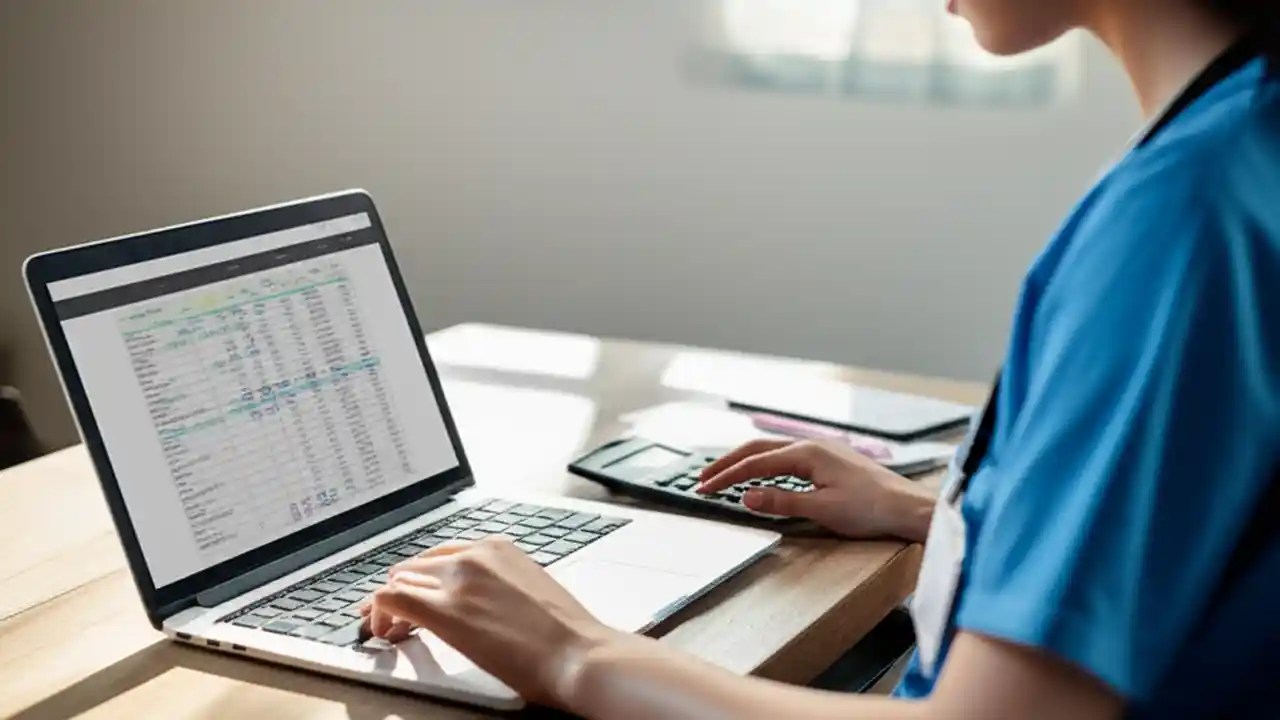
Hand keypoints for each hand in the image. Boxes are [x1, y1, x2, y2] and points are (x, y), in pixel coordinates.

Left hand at [362, 538, 624, 707]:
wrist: (577, 653)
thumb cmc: (565, 634)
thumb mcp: (530, 589)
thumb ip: (500, 586)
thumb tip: (481, 604)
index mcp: (496, 548)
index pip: (442, 555)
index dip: (422, 578)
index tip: (416, 598)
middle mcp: (473, 556)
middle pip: (415, 566)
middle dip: (400, 591)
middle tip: (393, 619)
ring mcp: (456, 581)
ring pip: (399, 581)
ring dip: (388, 605)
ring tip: (388, 630)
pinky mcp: (443, 611)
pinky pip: (391, 600)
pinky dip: (379, 614)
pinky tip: (385, 633)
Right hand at [697, 438, 934, 540]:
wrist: (909, 508)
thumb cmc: (871, 510)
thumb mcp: (823, 510)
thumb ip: (782, 502)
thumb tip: (747, 496)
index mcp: (807, 454)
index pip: (755, 464)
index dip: (727, 477)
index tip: (705, 489)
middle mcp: (813, 445)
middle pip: (759, 450)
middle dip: (729, 463)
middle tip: (704, 478)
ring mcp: (824, 450)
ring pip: (774, 452)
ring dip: (747, 462)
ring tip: (726, 474)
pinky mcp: (832, 460)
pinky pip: (789, 457)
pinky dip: (767, 464)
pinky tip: (764, 473)